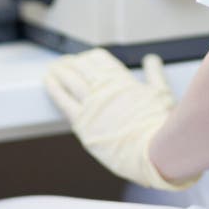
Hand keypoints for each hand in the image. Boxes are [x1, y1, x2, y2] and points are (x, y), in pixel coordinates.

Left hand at [44, 48, 199, 189]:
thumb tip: (151, 60)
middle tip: (66, 63)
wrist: (152, 151)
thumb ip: (154, 73)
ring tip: (53, 69)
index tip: (84, 60)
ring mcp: (91, 105)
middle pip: (81, 66)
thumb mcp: (161, 93)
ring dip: (60, 70)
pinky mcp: (83, 125)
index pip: (99, 59)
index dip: (89, 57)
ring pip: (69, 78)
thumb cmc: (159, 125)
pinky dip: (54, 87)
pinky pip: (63, 100)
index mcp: (121, 79)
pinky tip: (48, 81)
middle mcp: (104, 88)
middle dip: (72, 63)